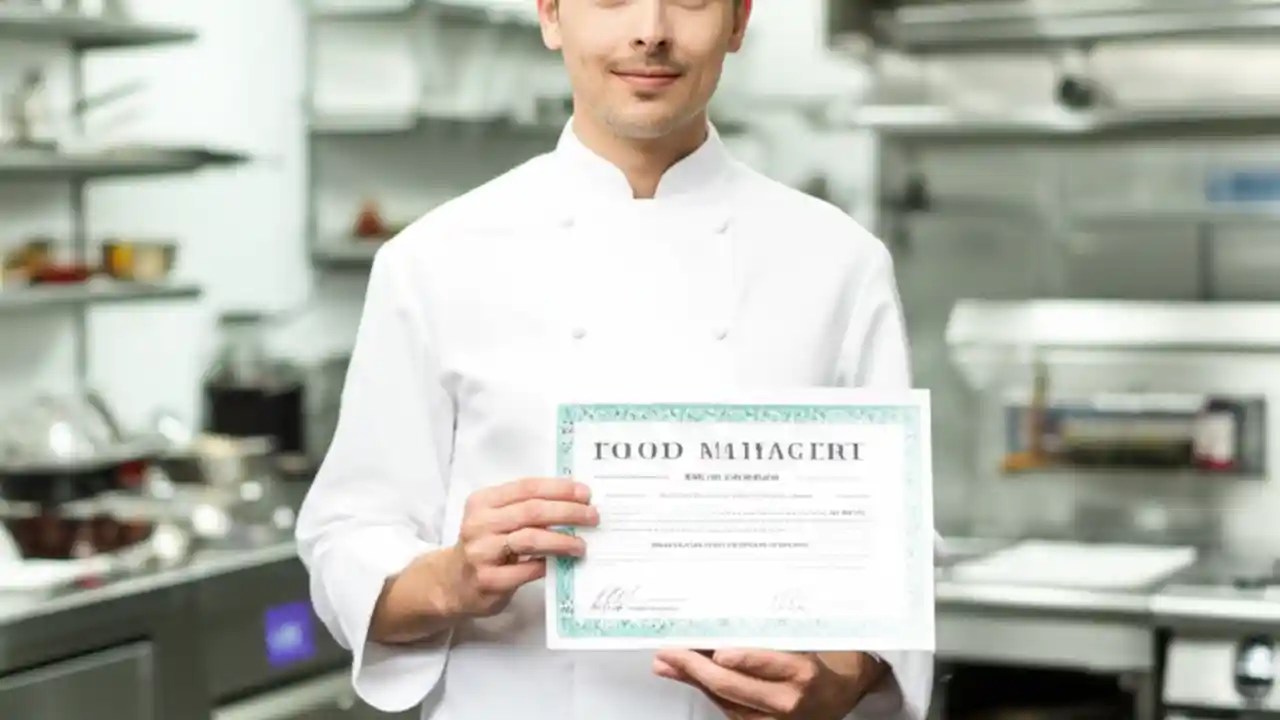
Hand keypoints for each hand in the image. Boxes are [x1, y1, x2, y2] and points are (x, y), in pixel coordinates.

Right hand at [446, 477, 597, 617]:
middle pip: (532, 511)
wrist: (452, 583)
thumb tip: (574, 502)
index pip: (527, 487)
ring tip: (581, 545)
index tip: (585, 493)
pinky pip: (526, 570)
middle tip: (592, 516)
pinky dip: (547, 564)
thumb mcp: (496, 519)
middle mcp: (479, 523)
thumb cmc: (485, 545)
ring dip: (562, 540)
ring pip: (530, 539)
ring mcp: (481, 552)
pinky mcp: (487, 579)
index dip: (559, 488)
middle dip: (568, 512)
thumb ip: (524, 508)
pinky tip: (561, 563)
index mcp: (483, 501)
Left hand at [654, 649, 883, 719]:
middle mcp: (787, 699)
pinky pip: (727, 708)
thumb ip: (763, 637)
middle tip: (670, 651)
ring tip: (669, 662)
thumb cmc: (817, 661)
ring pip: (723, 698)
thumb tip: (720, 630)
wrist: (837, 693)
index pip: (764, 662)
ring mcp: (774, 719)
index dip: (738, 657)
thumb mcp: (800, 643)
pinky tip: (693, 676)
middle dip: (694, 667)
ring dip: (693, 679)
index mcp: (801, 672)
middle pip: (732, 685)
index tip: (716, 649)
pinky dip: (708, 690)